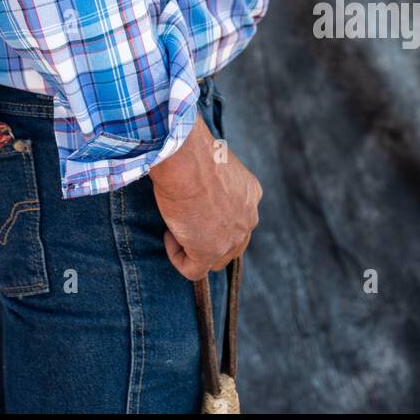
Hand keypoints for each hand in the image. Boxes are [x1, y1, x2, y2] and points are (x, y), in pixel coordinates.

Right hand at [148, 112, 261, 280]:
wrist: (186, 158)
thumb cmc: (192, 150)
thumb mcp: (212, 160)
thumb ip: (214, 177)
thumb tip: (197, 176)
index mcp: (251, 193)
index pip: (238, 217)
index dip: (215, 216)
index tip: (192, 201)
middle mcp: (249, 218)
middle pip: (231, 242)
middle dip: (207, 236)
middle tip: (183, 219)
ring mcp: (231, 238)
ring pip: (215, 259)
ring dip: (193, 246)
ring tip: (174, 225)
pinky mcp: (210, 252)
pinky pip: (193, 269)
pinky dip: (178, 257)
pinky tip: (168, 236)